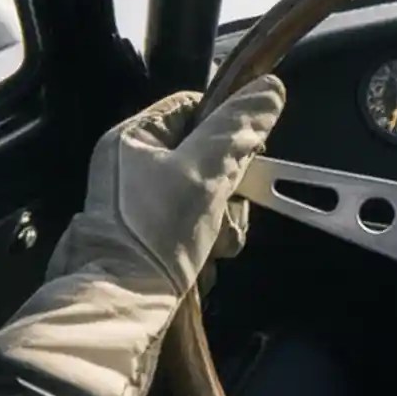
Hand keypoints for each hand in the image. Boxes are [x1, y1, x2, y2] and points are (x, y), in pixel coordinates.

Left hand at [0, 75, 285, 395]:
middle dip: (231, 182)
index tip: (250, 150)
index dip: (228, 123)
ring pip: (211, 190)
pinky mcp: (157, 237)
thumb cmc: (157, 234)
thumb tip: (272, 87)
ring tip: (216, 238)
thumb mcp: (204, 171)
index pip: (194, 105)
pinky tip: (210, 254)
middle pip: (209, 151)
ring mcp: (145, 204)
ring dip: (226, 214)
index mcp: (134, 138)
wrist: (124, 308)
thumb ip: (239, 128)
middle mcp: (134, 166)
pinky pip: (200, 222)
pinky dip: (212, 237)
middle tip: (228, 202)